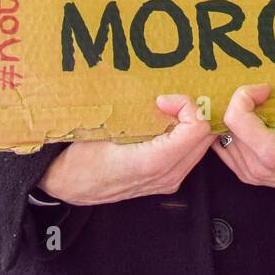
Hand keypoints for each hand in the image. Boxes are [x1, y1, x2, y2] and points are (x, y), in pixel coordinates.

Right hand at [36, 94, 214, 205]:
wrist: (69, 184)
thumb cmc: (81, 157)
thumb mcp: (104, 127)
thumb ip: (136, 112)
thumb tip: (159, 90)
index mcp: (154, 162)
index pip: (197, 129)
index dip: (185, 106)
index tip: (162, 99)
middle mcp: (167, 176)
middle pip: (205, 137)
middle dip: (192, 113)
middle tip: (168, 100)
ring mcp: (168, 181)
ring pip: (201, 147)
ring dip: (190, 124)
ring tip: (167, 110)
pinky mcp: (166, 181)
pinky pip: (190, 155)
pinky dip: (185, 136)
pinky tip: (165, 125)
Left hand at [211, 84, 274, 196]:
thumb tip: (260, 86)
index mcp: (271, 152)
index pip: (235, 116)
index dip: (245, 94)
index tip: (264, 88)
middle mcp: (256, 167)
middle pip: (225, 125)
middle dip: (238, 105)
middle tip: (257, 95)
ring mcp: (252, 174)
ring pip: (222, 138)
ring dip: (234, 119)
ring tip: (253, 108)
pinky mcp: (251, 177)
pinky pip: (227, 150)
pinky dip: (233, 134)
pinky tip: (249, 123)